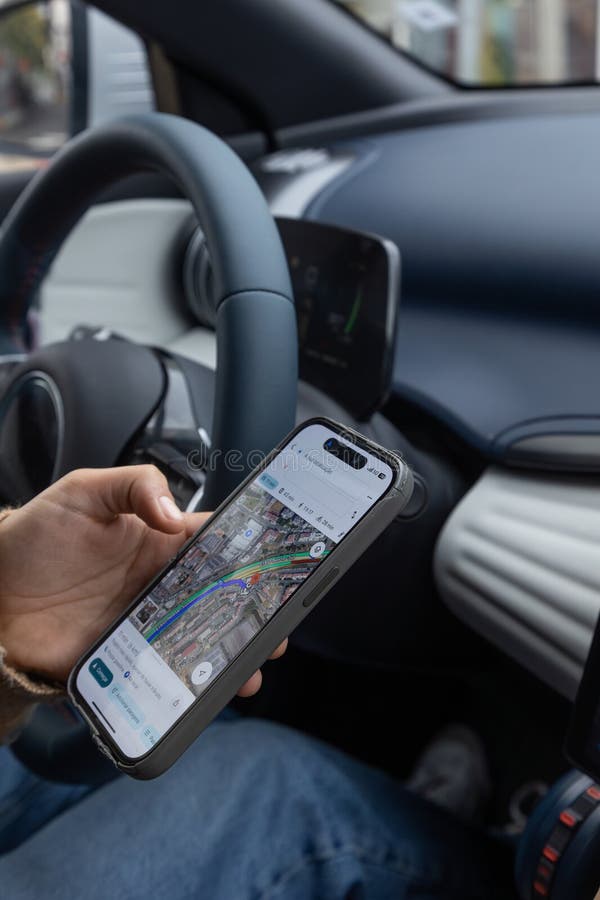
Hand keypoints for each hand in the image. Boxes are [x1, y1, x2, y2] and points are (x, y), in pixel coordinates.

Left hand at [0, 465, 285, 685]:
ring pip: (200, 643)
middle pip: (221, 601)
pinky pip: (163, 675)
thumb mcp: (83, 491)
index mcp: (161, 542)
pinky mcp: (124, 660)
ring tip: (250, 672)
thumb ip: (134, 486)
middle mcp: (160, 586)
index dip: (251, 555)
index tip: (278, 569)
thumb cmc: (35, 536)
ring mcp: (145, 625)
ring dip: (230, 656)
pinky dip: (187, 686)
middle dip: (254, 616)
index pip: (218, 545)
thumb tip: (174, 514)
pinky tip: (205, 693)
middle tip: (276, 631)